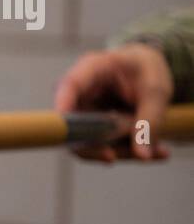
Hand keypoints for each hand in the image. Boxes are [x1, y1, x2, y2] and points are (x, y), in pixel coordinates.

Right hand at [53, 42, 173, 161]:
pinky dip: (128, 151)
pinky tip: (156, 151)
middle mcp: (79, 92)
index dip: (64, 106)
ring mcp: (82, 112)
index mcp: (93, 68)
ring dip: (123, 151)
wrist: (145, 73)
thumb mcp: (156, 92)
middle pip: (75, 125)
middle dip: (105, 146)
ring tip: (159, 150)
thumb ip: (150, 121)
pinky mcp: (90, 127)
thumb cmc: (146, 71)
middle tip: (136, 154)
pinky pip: (102, 146)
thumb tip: (142, 155)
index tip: (66, 131)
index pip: (71, 85)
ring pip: (89, 143)